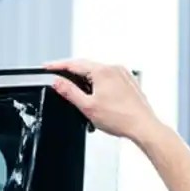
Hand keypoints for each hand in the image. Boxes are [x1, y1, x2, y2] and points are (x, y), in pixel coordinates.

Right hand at [44, 59, 162, 142]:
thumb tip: (57, 82)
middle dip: (70, 70)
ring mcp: (123, 74)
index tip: (47, 66)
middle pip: (86, 65)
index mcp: (103, 71)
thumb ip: (69, 92)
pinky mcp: (128, 81)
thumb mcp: (87, 106)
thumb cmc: (121, 118)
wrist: (142, 126)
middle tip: (57, 75)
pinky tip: (95, 93)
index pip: (74, 64)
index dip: (57, 66)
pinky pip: (108, 76)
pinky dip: (97, 81)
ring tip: (75, 88)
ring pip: (97, 70)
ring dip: (85, 76)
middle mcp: (114, 68)